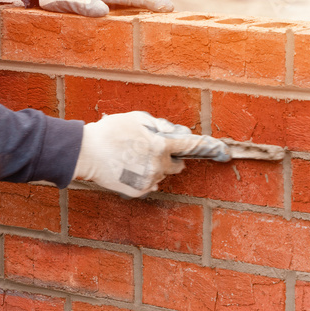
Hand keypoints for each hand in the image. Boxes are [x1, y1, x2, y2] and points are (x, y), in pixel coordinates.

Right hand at [73, 112, 206, 197]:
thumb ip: (161, 125)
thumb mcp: (137, 119)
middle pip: (178, 166)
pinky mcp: (139, 191)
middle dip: (171, 159)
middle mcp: (158, 165)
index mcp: (160, 145)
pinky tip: (129, 169)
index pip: (191, 146)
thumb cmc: (111, 132)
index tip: (223, 151)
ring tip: (133, 159)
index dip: (209, 147)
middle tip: (153, 151)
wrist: (86, 153)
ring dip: (155, 168)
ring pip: (162, 175)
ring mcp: (149, 180)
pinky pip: (150, 184)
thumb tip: (178, 131)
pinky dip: (144, 178)